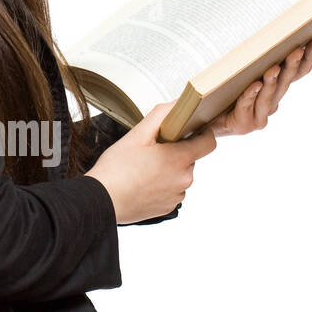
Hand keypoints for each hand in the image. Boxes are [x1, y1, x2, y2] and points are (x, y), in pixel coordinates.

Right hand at [86, 100, 216, 222]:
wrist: (102, 201)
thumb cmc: (116, 170)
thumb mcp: (138, 134)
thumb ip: (162, 114)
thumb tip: (178, 104)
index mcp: (179, 158)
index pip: (209, 142)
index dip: (203, 133)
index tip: (192, 130)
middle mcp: (183, 179)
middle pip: (191, 158)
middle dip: (176, 152)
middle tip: (153, 150)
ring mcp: (177, 195)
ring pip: (180, 175)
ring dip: (168, 170)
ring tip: (144, 169)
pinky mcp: (169, 207)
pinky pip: (172, 191)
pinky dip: (162, 186)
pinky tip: (144, 183)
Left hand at [207, 37, 311, 136]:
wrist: (205, 121)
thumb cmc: (225, 93)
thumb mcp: (244, 74)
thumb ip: (257, 62)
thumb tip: (266, 34)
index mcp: (276, 91)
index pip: (298, 74)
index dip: (308, 59)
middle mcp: (271, 104)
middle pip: (285, 83)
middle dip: (291, 66)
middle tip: (296, 51)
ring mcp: (259, 116)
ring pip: (268, 96)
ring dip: (272, 81)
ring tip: (274, 69)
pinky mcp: (244, 124)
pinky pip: (247, 105)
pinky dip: (251, 94)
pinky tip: (254, 85)